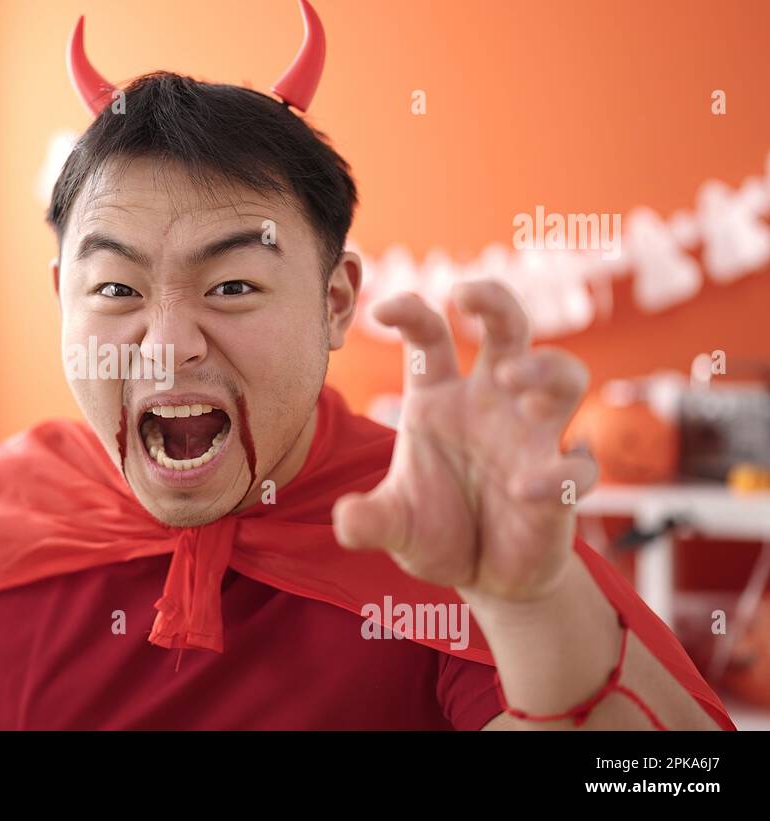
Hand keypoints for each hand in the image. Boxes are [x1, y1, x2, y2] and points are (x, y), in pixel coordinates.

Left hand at [333, 279, 595, 602]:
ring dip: (542, 366)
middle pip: (508, 330)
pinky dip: (558, 472)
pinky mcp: (564, 480)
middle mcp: (491, 404)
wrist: (484, 577)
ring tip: (509, 376)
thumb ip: (369, 520)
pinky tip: (524, 489)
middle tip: (467, 295)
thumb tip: (347, 519)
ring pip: (563, 374)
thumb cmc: (437, 531)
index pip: (430, 339)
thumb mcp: (394, 524)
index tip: (383, 308)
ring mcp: (533, 437)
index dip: (411, 314)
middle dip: (494, 302)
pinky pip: (576, 466)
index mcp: (439, 399)